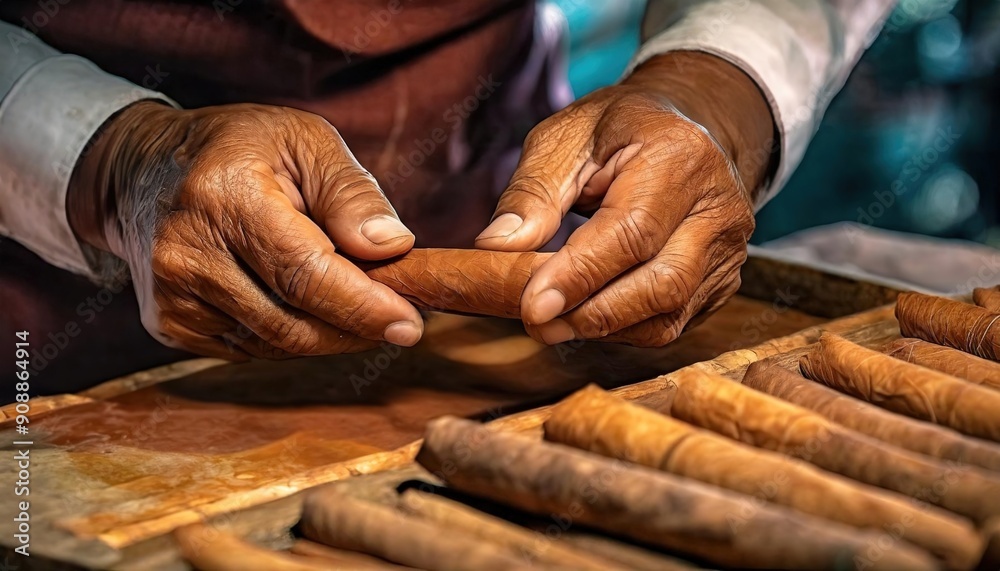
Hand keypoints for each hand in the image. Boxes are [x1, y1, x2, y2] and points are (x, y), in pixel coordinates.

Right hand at [68, 102, 422, 358]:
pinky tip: (302, 303)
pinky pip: (252, 348)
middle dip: (356, 328)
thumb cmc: (239, 149)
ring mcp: (172, 296)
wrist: (141, 170)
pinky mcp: (169, 324)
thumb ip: (351, 192)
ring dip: (328, 333)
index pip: (304, 273)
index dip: (362, 305)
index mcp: (225, 196)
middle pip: (292, 321)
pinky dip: (291, 334)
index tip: (409, 323)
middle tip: (400, 319)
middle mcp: (188, 253)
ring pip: (276, 343)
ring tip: (354, 301)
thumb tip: (392, 246)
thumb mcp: (304, 141)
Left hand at [476, 52, 775, 345]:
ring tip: (554, 321)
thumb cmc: (621, 128)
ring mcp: (728, 250)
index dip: (580, 275)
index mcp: (680, 156)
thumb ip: (533, 190)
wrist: (692, 126)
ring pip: (669, 315)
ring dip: (605, 329)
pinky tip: (589, 313)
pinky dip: (625, 329)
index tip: (532, 306)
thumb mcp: (568, 135)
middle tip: (535, 323)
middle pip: (660, 284)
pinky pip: (674, 323)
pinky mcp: (724, 281)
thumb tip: (495, 246)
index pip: (631, 232)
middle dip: (591, 314)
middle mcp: (718, 207)